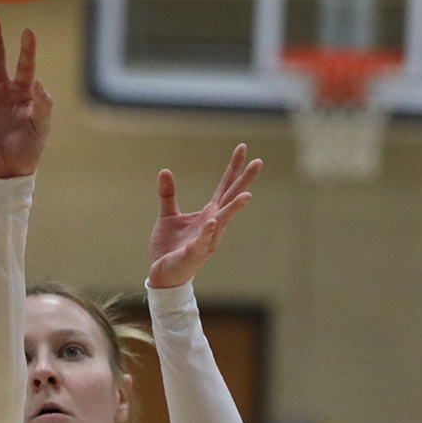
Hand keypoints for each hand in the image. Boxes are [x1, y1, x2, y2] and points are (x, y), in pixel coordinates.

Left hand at [147, 144, 259, 289]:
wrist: (162, 274)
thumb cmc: (170, 247)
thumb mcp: (168, 215)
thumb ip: (168, 194)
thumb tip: (165, 170)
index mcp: (209, 214)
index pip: (225, 187)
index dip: (234, 168)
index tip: (243, 148)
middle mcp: (214, 225)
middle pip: (231, 199)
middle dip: (244, 181)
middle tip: (259, 161)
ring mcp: (207, 240)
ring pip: (223, 221)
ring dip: (234, 209)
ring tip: (247, 195)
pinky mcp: (194, 253)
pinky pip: (203, 241)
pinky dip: (208, 231)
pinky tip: (212, 221)